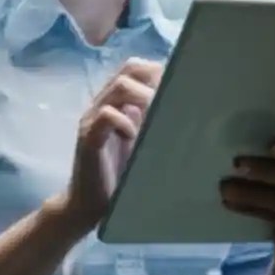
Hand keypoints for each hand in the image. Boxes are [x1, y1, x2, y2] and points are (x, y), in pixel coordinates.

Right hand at [43, 58, 163, 237]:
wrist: (88, 205)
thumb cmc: (120, 176)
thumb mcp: (143, 143)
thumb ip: (153, 122)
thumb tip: (186, 106)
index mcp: (116, 103)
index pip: (135, 68)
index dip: (158, 70)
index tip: (179, 86)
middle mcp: (103, 104)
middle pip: (128, 70)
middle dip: (154, 80)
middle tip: (169, 101)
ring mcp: (93, 119)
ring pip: (119, 87)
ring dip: (143, 98)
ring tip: (154, 117)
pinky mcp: (88, 138)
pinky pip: (105, 116)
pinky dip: (124, 122)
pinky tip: (133, 137)